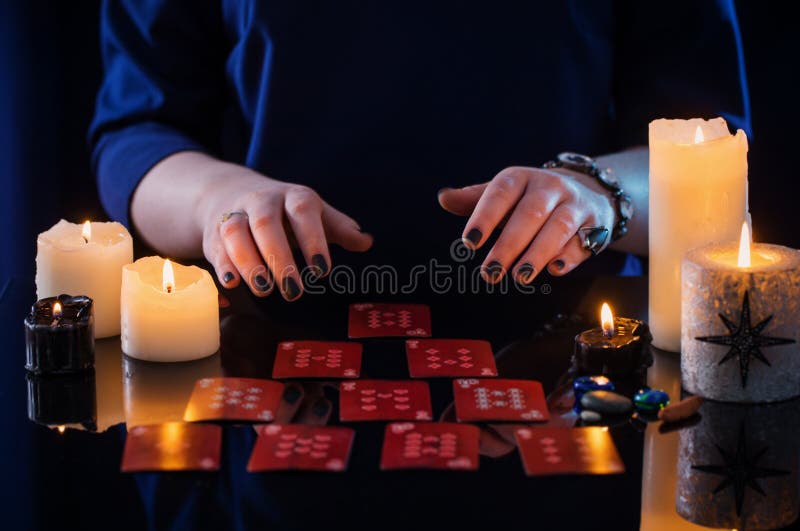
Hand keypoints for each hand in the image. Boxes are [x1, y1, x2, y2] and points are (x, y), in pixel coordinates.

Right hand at [198, 168, 372, 299]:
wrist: (230, 192)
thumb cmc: (285, 211)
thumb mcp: (314, 213)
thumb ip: (339, 228)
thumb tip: (367, 242)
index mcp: (293, 196)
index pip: (303, 212)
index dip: (313, 240)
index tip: (323, 271)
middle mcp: (261, 201)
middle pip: (266, 224)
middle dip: (279, 258)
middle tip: (294, 290)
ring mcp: (234, 215)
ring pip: (235, 233)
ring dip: (248, 263)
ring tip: (264, 290)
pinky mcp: (214, 233)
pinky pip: (215, 247)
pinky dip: (222, 266)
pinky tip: (233, 285)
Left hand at [438, 166, 614, 283]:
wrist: (588, 192)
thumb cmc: (531, 199)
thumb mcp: (504, 194)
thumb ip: (474, 199)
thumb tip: (443, 198)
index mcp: (521, 177)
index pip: (501, 193)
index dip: (485, 216)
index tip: (468, 243)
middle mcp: (550, 187)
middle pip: (530, 214)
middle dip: (509, 245)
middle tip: (489, 273)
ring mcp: (575, 204)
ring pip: (558, 227)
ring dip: (538, 253)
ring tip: (519, 277)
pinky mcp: (595, 224)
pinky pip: (583, 240)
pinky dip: (569, 256)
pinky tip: (554, 270)